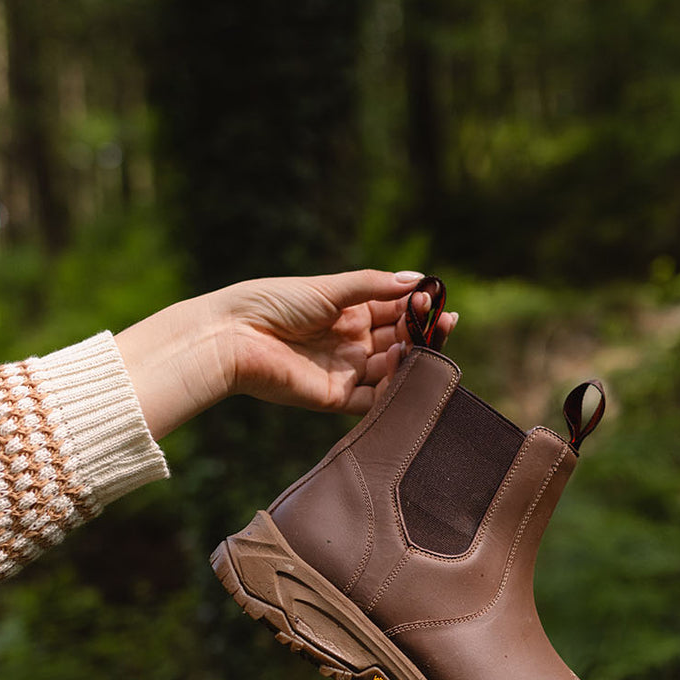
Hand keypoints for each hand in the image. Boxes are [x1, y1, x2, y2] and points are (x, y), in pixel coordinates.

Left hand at [116, 269, 456, 440]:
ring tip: (421, 343)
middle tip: (444, 323)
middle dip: (423, 333)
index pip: (395, 310)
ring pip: (393, 369)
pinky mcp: (336, 397)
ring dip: (412, 357)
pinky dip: (394, 389)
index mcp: (349, 311)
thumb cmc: (274, 302)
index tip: (435, 301)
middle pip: (400, 340)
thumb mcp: (329, 287)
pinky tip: (407, 370)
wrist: (234, 337)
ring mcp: (346, 370)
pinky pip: (375, 399)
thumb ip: (374, 286)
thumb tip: (419, 279)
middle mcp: (352, 341)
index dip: (418, 308)